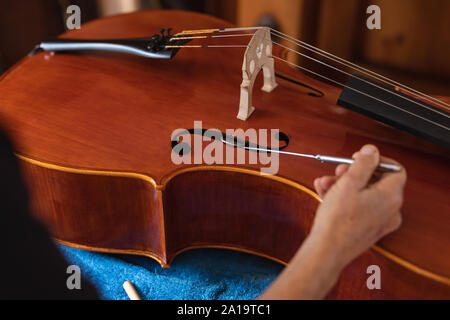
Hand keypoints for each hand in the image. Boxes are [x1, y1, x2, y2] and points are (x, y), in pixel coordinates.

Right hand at [310, 144, 406, 266]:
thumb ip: (363, 162)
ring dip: (344, 185)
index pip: (395, 169)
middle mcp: (390, 209)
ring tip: (325, 184)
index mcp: (391, 196)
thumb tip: (372, 151)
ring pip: (365, 193)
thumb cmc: (337, 221)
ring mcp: (380, 221)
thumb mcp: (349, 182)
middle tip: (338, 171)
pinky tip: (325, 194)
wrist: (327, 250)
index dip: (376, 160)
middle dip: (354, 173)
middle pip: (376, 181)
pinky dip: (344, 199)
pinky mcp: (368, 228)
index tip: (359, 158)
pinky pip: (359, 207)